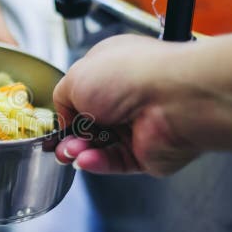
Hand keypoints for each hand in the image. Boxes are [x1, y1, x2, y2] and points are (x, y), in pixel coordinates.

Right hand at [53, 35, 200, 175]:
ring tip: (71, 152)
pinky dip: (98, 163)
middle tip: (61, 143)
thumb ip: (62, 98)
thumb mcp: (75, 76)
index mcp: (113, 69)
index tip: (57, 124)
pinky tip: (85, 160)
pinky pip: (116, 162)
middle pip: (90, 124)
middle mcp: (128, 95)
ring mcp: (139, 125)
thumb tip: (63, 117)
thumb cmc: (133, 75)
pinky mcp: (147, 152)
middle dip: (70, 136)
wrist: (174, 100)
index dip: (68, 110)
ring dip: (81, 150)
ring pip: (100, 146)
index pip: (83, 93)